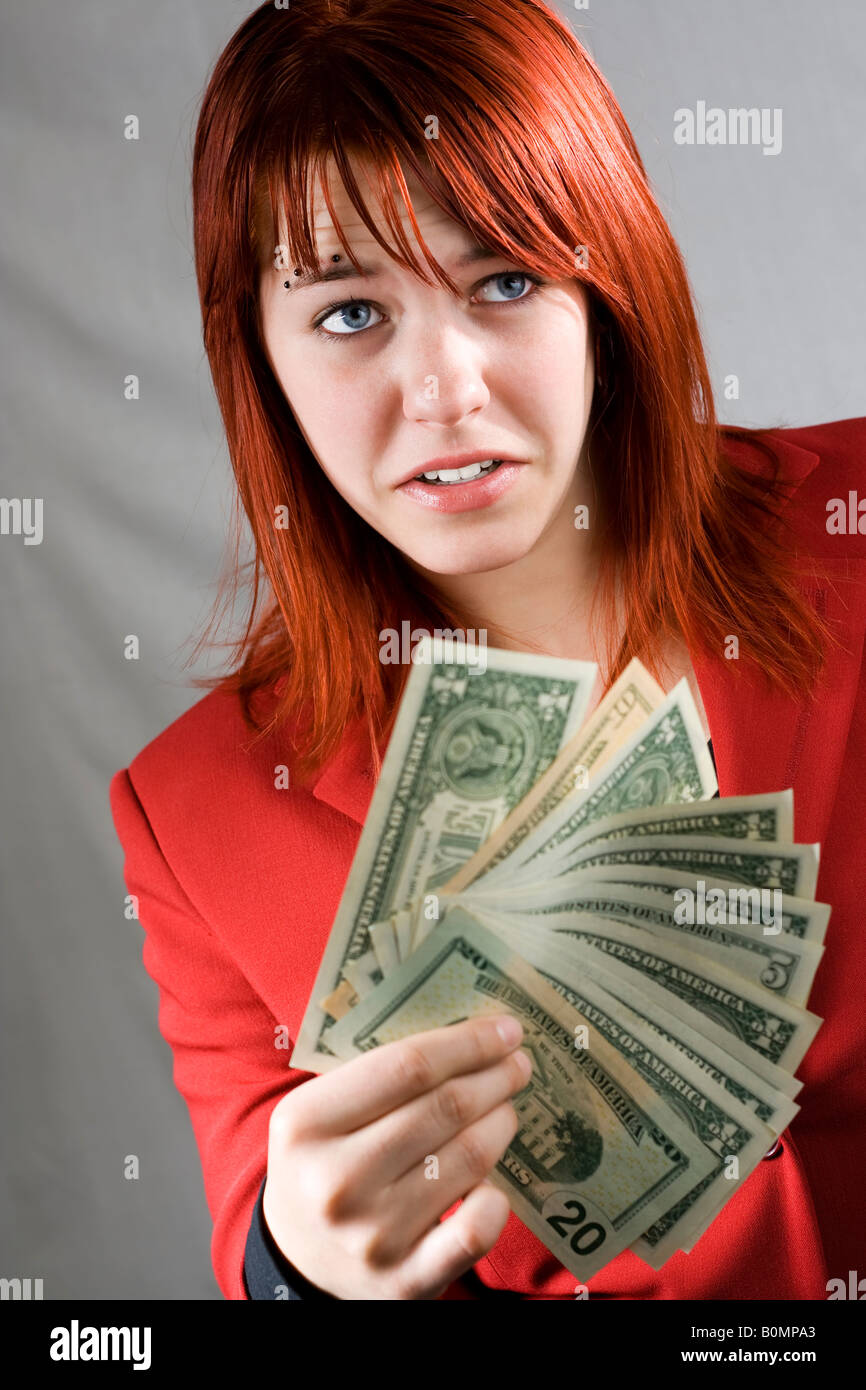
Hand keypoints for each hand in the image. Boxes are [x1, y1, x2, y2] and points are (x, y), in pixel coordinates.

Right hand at [262, 1014, 529, 1298]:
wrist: (299, 1262)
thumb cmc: (322, 1166)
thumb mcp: (321, 1114)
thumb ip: (378, 1076)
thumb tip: (470, 1037)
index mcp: (306, 1123)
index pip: (408, 1066)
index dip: (468, 1043)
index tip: (505, 1030)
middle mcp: (336, 1180)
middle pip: (445, 1108)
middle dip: (495, 1077)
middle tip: (518, 1064)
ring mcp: (372, 1235)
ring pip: (468, 1158)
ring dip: (501, 1123)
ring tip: (506, 1108)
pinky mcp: (405, 1281)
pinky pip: (475, 1231)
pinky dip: (496, 1199)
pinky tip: (495, 1180)